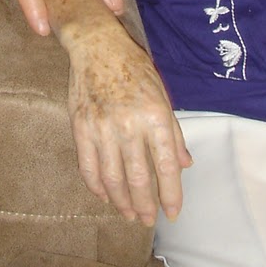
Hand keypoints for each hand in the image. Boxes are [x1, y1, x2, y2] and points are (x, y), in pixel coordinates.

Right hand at [64, 24, 190, 223]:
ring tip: (128, 214)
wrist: (96, 45)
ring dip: (122, 202)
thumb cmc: (134, 68)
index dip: (171, 195)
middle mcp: (129, 124)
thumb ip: (173, 133)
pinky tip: (105, 196)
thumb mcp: (162, 95)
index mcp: (155, 116)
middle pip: (139, 179)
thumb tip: (184, 165)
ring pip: (113, 179)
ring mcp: (102, 127)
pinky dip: (96, 186)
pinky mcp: (81, 127)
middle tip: (147, 221)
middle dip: (145, 206)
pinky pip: (88, 166)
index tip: (172, 214)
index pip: (167, 167)